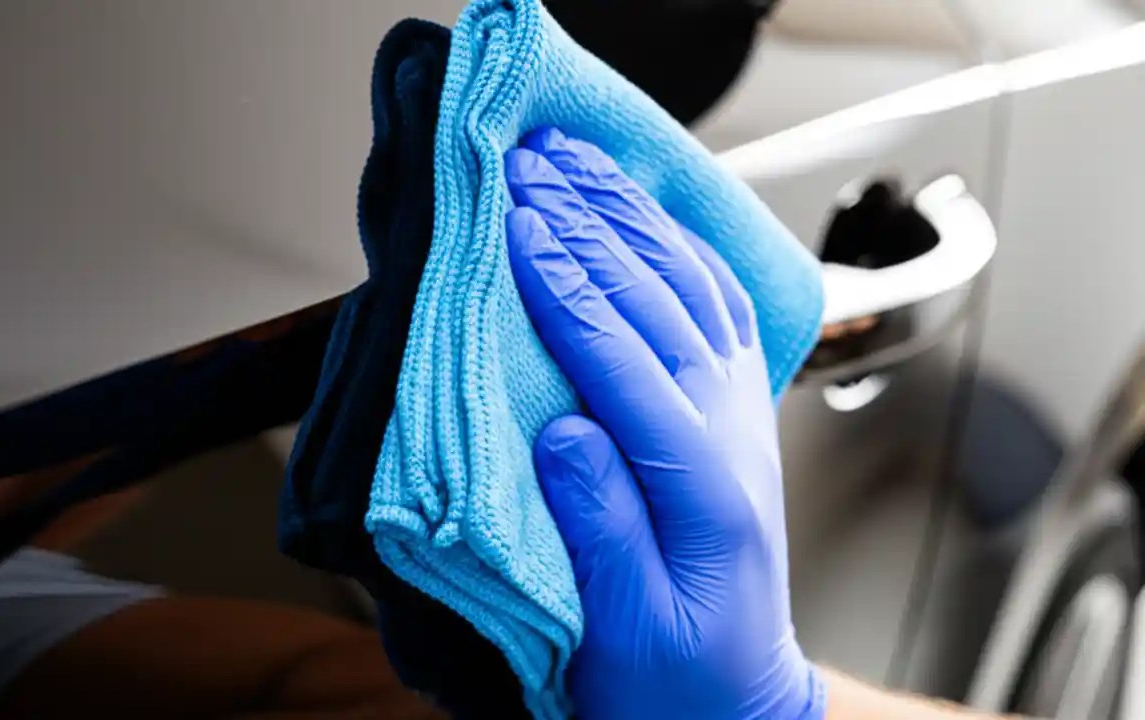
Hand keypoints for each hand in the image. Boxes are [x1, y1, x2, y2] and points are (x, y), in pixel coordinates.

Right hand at [504, 127, 823, 719]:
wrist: (738, 698)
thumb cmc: (675, 678)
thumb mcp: (627, 629)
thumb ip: (599, 525)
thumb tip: (565, 429)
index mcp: (704, 487)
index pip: (626, 360)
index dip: (567, 286)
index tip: (518, 225)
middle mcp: (734, 435)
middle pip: (657, 302)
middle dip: (589, 224)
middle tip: (532, 165)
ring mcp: (742, 416)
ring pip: (690, 289)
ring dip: (631, 218)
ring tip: (579, 162)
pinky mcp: (736, 411)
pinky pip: (718, 310)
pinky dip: (681, 249)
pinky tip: (649, 215)